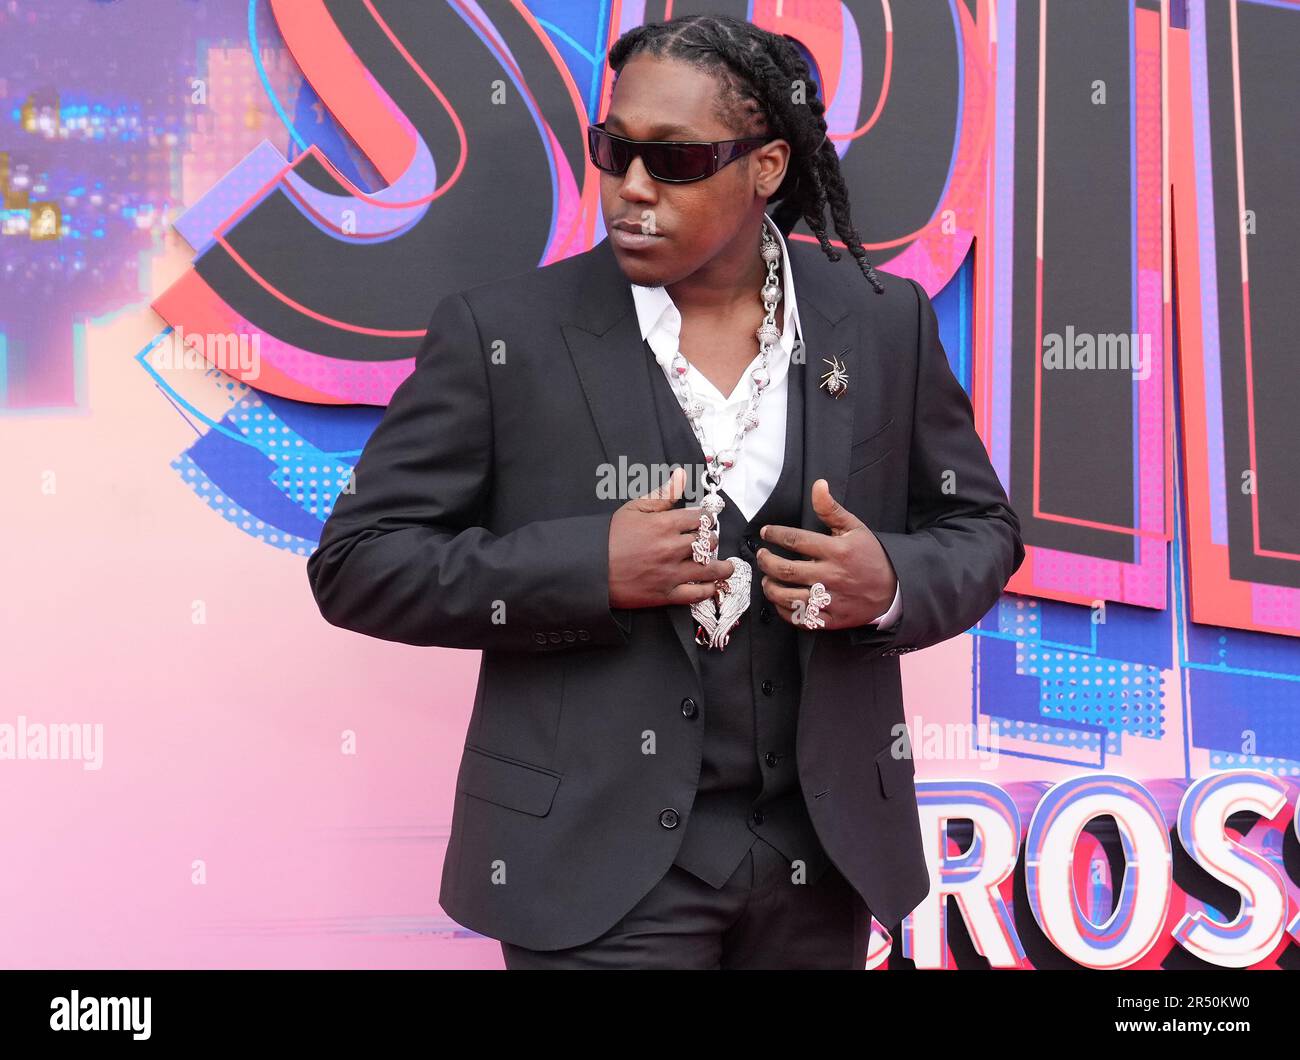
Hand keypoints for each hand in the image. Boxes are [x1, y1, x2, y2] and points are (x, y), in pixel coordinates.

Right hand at [608, 467, 734, 609]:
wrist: (590, 569)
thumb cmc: (610, 537)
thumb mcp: (633, 509)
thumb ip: (661, 495)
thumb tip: (681, 476)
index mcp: (664, 525)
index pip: (700, 518)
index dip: (707, 518)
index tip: (707, 521)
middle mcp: (672, 548)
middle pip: (708, 542)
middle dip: (712, 540)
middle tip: (709, 542)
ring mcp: (670, 573)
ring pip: (709, 569)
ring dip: (722, 567)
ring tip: (727, 566)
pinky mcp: (666, 594)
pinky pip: (696, 594)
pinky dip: (708, 590)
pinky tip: (712, 586)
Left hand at [756, 478, 897, 629]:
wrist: (893, 589)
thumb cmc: (870, 555)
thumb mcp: (854, 528)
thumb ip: (831, 509)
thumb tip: (818, 485)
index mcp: (835, 551)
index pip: (795, 540)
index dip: (775, 534)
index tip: (766, 532)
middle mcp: (831, 575)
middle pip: (786, 570)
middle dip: (766, 561)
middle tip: (762, 556)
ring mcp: (830, 599)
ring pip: (788, 596)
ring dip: (771, 588)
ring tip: (767, 579)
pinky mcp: (831, 619)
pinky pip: (801, 618)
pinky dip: (785, 610)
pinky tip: (780, 601)